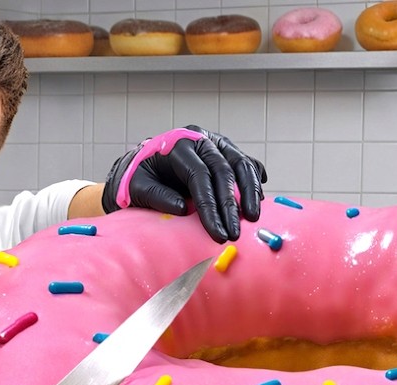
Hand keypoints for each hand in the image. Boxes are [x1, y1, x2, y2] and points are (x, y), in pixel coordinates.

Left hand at [102, 125, 267, 242]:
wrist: (141, 164)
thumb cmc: (137, 178)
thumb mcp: (136, 188)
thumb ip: (156, 196)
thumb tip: (184, 208)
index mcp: (178, 144)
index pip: (199, 175)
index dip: (211, 206)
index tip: (217, 233)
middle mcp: (200, 138)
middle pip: (224, 169)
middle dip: (232, 204)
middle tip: (235, 233)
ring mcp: (216, 142)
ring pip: (241, 163)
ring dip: (250, 192)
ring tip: (253, 218)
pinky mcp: (226, 150)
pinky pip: (245, 163)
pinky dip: (254, 179)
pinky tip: (259, 197)